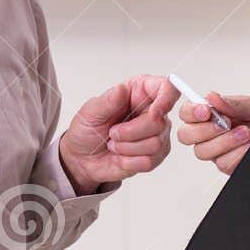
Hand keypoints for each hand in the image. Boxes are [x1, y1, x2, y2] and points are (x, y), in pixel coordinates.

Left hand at [59, 75, 179, 194]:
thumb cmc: (87, 131)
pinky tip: (120, 156)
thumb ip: (108, 100)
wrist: (82, 159)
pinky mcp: (154, 156)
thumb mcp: (91, 112)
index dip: (166, 99)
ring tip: (114, 145)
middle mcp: (151, 112)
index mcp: (139, 92)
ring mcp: (156, 135)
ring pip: (156, 144)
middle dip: (131, 132)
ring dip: (127, 148)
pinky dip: (129, 161)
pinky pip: (150, 161)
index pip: (167, 88)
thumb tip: (121, 89)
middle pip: (159, 122)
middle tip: (113, 133)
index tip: (154, 112)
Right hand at [175, 92, 249, 174]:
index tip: (206, 110)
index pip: (186, 114)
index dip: (191, 112)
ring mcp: (217, 150)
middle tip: (225, 123)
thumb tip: (211, 97)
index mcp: (211, 114)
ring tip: (246, 132)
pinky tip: (249, 145)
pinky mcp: (228, 164)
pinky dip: (238, 153)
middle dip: (204, 129)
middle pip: (186, 136)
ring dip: (225, 141)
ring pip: (203, 151)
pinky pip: (224, 163)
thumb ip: (232, 103)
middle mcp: (209, 133)